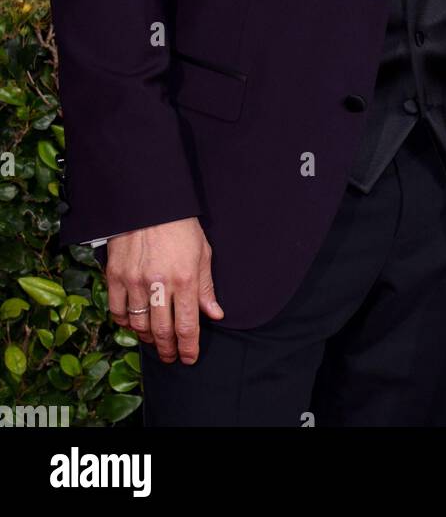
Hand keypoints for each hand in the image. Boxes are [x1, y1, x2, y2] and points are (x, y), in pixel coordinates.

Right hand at [105, 217, 223, 363]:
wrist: (149, 202)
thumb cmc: (180, 225)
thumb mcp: (202, 252)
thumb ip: (206, 287)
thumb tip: (214, 314)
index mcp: (185, 279)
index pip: (188, 326)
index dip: (188, 348)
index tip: (189, 358)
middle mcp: (159, 284)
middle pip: (162, 332)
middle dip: (169, 350)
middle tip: (172, 356)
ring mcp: (134, 281)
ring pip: (139, 325)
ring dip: (148, 339)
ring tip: (155, 341)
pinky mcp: (115, 276)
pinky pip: (117, 311)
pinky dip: (125, 322)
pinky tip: (133, 323)